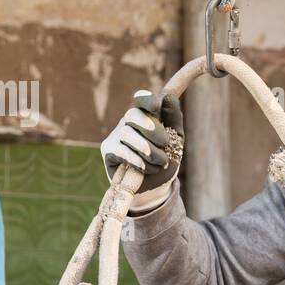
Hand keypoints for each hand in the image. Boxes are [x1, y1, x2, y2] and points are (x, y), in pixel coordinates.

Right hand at [100, 90, 183, 212]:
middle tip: (164, 142)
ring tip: (159, 162)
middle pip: (133, 115)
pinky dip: (135, 158)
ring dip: (147, 149)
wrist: (156, 187)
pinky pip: (120, 150)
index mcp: (144, 116)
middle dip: (151, 128)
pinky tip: (145, 167)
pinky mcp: (108, 151)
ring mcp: (116, 136)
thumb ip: (173, 118)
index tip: (156, 105)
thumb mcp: (175, 139)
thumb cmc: (165, 159)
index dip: (146, 100)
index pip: (140, 100)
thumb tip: (169, 97)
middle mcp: (127, 123)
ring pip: (127, 133)